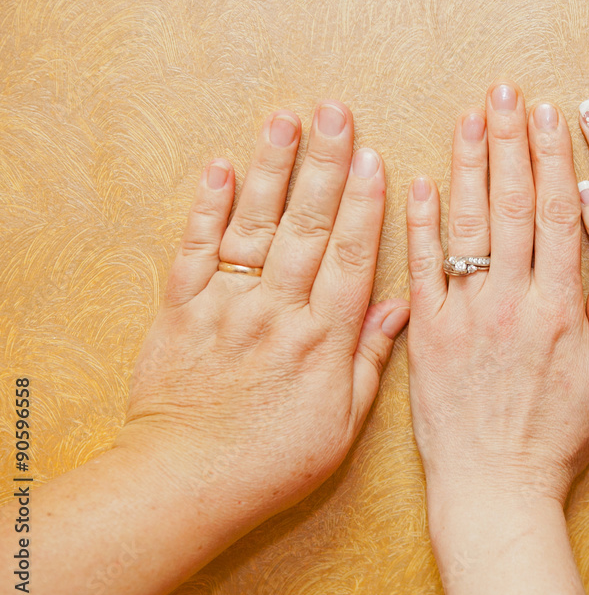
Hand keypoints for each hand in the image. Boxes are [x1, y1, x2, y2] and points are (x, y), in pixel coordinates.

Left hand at [116, 102, 407, 523]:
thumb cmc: (274, 460)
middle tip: (336, 113)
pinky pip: (195, 250)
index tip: (374, 158)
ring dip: (271, 170)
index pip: (350, 257)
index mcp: (322, 339)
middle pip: (306, 227)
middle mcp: (277, 311)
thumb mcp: (342, 422)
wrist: (190, 482)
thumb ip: (370, 357)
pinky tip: (220, 167)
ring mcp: (227, 306)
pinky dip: (207, 207)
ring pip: (254, 227)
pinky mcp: (182, 309)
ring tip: (286, 120)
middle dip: (324, 166)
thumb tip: (400, 304)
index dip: (363, 204)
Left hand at [405, 83, 588, 594]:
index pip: (561, 217)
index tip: (551, 115)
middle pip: (514, 207)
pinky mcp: (427, 335)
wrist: (496, 489)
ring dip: (468, 166)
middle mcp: (514, 303)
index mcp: (561, 310)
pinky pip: (422, 270)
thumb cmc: (554, 442)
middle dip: (510, 143)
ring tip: (468, 116)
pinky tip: (418, 181)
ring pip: (468, 226)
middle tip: (506, 92)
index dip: (555, 160)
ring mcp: (467, 316)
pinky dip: (421, 224)